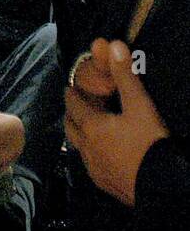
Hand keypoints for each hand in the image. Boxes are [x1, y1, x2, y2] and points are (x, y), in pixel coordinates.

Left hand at [65, 40, 168, 205]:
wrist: (162, 186)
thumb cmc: (149, 143)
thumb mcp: (140, 106)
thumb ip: (126, 76)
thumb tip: (113, 44)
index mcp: (92, 126)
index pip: (74, 106)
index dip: (72, 95)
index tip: (69, 89)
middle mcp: (87, 148)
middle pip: (71, 128)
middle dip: (71, 116)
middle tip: (74, 108)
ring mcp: (95, 169)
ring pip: (79, 148)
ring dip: (79, 136)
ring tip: (85, 131)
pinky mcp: (105, 185)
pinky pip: (90, 166)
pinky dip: (90, 156)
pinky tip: (100, 157)